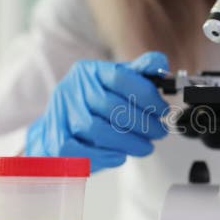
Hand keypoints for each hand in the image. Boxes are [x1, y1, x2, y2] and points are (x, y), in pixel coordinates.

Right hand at [26, 51, 169, 172]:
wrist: (60, 127)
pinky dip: (105, 155)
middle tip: (159, 132)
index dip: (147, 96)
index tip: (163, 111)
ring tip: (146, 146)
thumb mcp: (115, 83)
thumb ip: (138, 73)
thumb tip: (159, 63)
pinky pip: (81, 149)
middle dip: (143, 123)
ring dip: (128, 142)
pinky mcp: (55, 139)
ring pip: (97, 129)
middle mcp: (71, 89)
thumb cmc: (93, 104)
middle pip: (111, 106)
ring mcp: (61, 114)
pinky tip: (122, 156)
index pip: (120, 77)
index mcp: (88, 71)